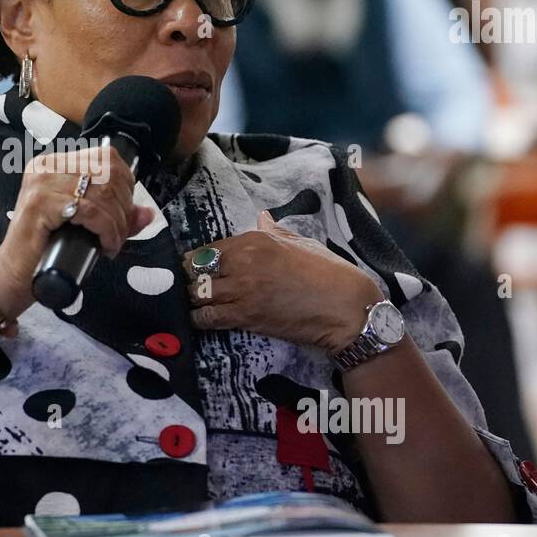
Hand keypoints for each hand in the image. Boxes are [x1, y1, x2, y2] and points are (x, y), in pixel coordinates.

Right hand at [0, 145, 152, 320]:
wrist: (15, 275)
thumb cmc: (47, 250)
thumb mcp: (85, 226)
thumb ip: (114, 216)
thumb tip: (148, 213)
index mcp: (53, 163)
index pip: (105, 156)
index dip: (125, 183)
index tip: (124, 212)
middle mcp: (45, 166)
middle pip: (107, 172)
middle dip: (124, 206)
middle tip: (120, 233)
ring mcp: (41, 182)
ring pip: (102, 192)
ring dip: (117, 222)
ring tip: (112, 242)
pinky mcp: (40, 203)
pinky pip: (91, 211)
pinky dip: (107, 230)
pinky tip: (106, 245)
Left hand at [184, 211, 383, 352]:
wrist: (346, 307)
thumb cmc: (329, 273)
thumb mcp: (301, 243)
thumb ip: (275, 230)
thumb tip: (263, 215)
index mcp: (256, 239)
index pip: (209, 248)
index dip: (198, 262)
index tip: (196, 270)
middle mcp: (243, 260)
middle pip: (196, 269)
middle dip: (191, 280)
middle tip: (192, 289)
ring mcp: (242, 289)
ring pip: (197, 294)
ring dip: (194, 301)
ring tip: (197, 305)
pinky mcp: (245, 316)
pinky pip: (207, 317)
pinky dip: (200, 319)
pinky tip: (203, 320)